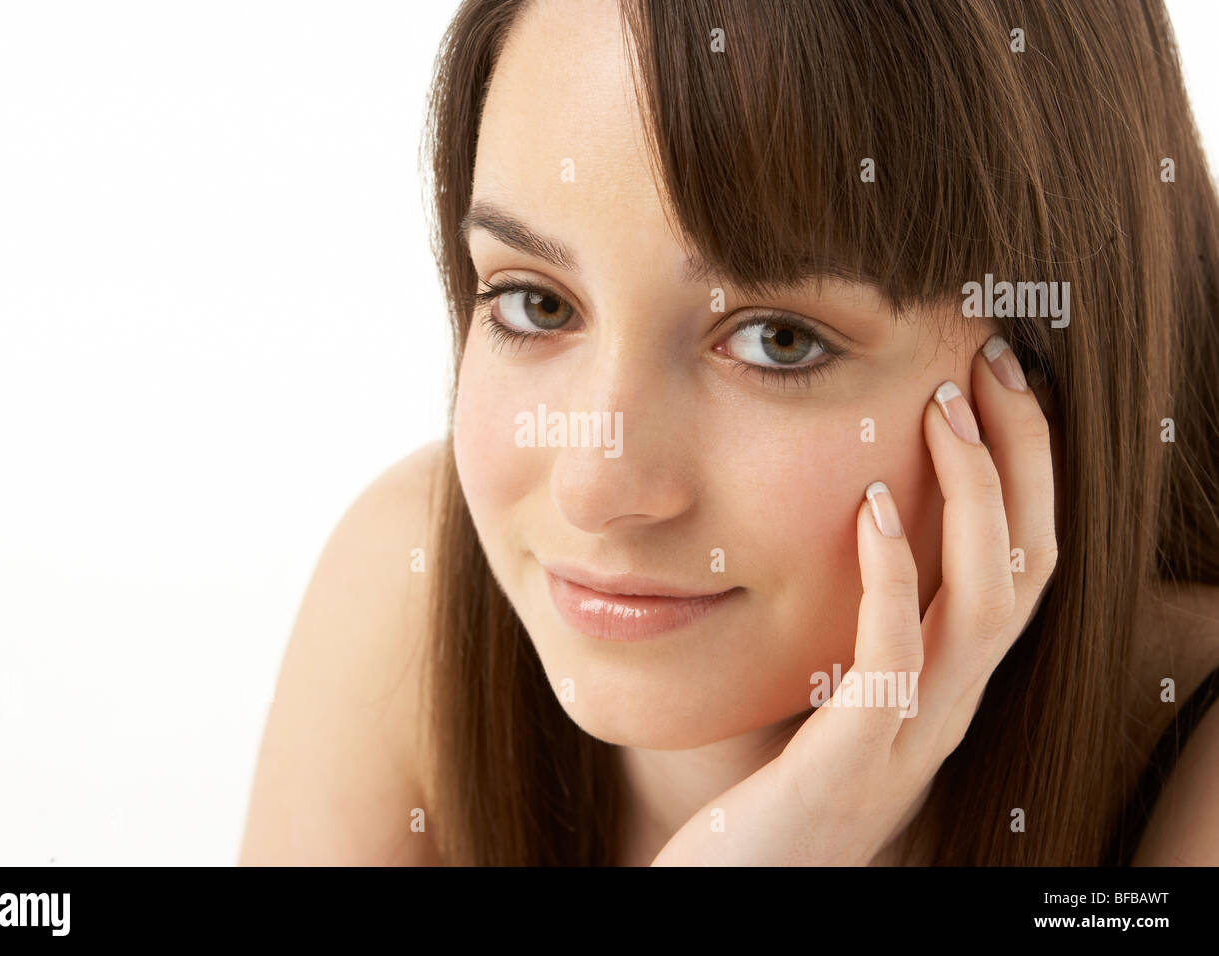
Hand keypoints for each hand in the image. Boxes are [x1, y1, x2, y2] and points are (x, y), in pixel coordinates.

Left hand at [650, 336, 1058, 865]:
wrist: (742, 894)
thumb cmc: (775, 792)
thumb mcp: (831, 697)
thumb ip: (857, 631)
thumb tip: (848, 535)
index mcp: (948, 682)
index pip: (1020, 561)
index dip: (1025, 469)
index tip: (994, 380)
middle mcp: (952, 706)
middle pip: (1030, 566)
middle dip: (1023, 457)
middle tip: (995, 364)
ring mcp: (913, 737)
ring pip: (987, 604)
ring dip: (974, 497)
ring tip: (944, 411)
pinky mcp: (855, 761)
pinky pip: (895, 659)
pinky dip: (893, 579)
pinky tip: (867, 512)